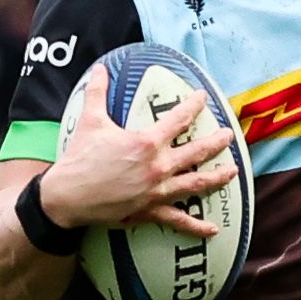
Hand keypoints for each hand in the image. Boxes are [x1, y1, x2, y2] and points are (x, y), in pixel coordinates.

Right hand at [37, 91, 224, 236]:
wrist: (68, 196)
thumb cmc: (79, 158)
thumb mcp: (90, 121)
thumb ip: (97, 92)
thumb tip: (99, 69)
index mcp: (147, 143)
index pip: (178, 119)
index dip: (193, 106)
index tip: (204, 98)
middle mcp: (158, 167)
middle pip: (196, 152)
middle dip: (216, 142)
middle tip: (229, 136)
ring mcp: (156, 191)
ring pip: (196, 184)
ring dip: (217, 178)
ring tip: (233, 171)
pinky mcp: (149, 211)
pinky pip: (177, 220)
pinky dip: (196, 226)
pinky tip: (213, 229)